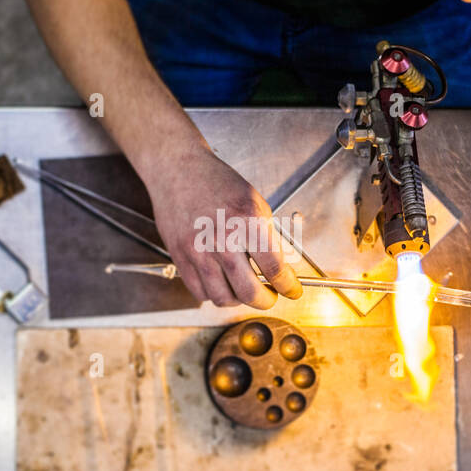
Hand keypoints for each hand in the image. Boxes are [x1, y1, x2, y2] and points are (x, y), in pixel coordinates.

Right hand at [147, 147, 302, 308]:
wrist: (178, 169)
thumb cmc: (217, 182)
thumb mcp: (255, 203)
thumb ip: (267, 236)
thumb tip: (279, 266)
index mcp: (247, 222)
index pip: (275, 269)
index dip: (288, 286)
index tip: (292, 290)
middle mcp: (222, 240)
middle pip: (249, 292)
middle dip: (266, 300)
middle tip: (271, 296)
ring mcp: (198, 251)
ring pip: (223, 298)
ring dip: (239, 299)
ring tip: (245, 290)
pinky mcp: (180, 257)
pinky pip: (200, 291)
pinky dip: (214, 294)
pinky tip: (221, 283)